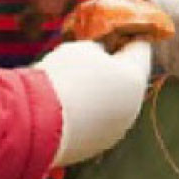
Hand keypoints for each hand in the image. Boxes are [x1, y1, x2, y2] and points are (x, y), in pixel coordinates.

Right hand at [37, 39, 155, 164]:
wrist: (38, 123)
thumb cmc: (63, 77)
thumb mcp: (81, 50)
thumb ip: (98, 51)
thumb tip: (99, 60)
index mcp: (135, 80)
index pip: (140, 49)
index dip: (127, 36)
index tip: (115, 30)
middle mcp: (133, 109)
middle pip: (125, 81)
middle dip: (110, 70)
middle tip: (88, 58)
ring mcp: (114, 132)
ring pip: (109, 107)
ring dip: (96, 96)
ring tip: (68, 86)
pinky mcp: (94, 148)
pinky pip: (92, 125)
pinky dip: (82, 116)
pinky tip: (60, 108)